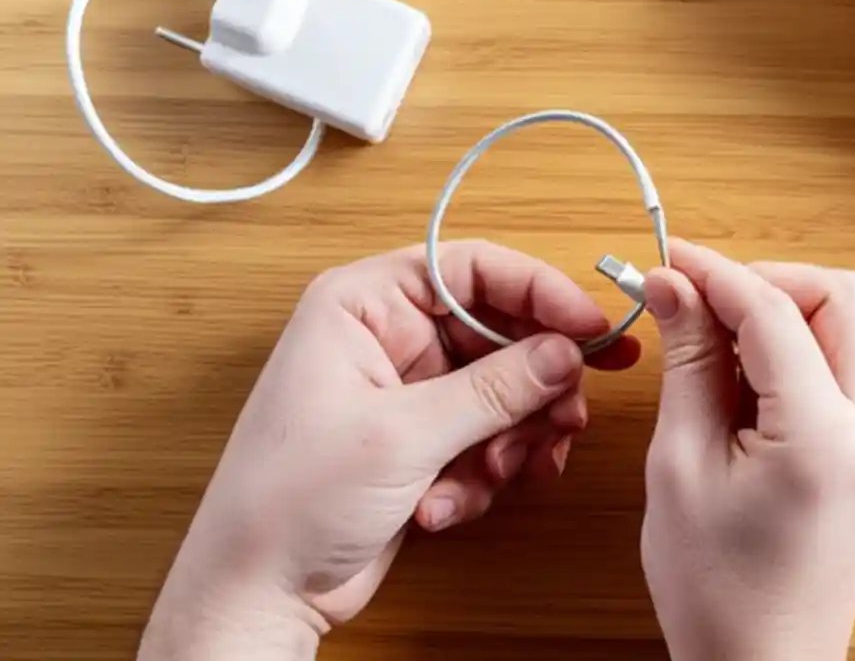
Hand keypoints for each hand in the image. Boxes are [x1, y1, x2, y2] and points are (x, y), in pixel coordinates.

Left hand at [139, 242, 639, 659]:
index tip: (593, 328)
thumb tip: (565, 351)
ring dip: (510, 438)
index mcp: (363, 304)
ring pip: (502, 389)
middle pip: (498, 332)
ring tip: (496, 474)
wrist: (257, 590)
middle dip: (534, 384)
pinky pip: (485, 435)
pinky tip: (447, 504)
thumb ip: (495, 388)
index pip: (472, 269)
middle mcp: (386, 337)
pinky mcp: (419, 439)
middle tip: (566, 419)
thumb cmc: (290, 499)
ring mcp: (405, 390)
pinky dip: (483, 472)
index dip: (540, 292)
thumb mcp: (403, 435)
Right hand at [640, 240, 854, 660]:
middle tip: (701, 305)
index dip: (715, 274)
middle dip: (768, 282)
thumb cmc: (717, 589)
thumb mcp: (681, 466)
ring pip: (853, 322)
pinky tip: (747, 380)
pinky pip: (851, 363)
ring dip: (786, 313)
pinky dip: (800, 349)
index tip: (668, 263)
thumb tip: (674, 286)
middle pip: (843, 295)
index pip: (776, 311)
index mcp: (826, 438)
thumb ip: (688, 364)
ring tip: (717, 350)